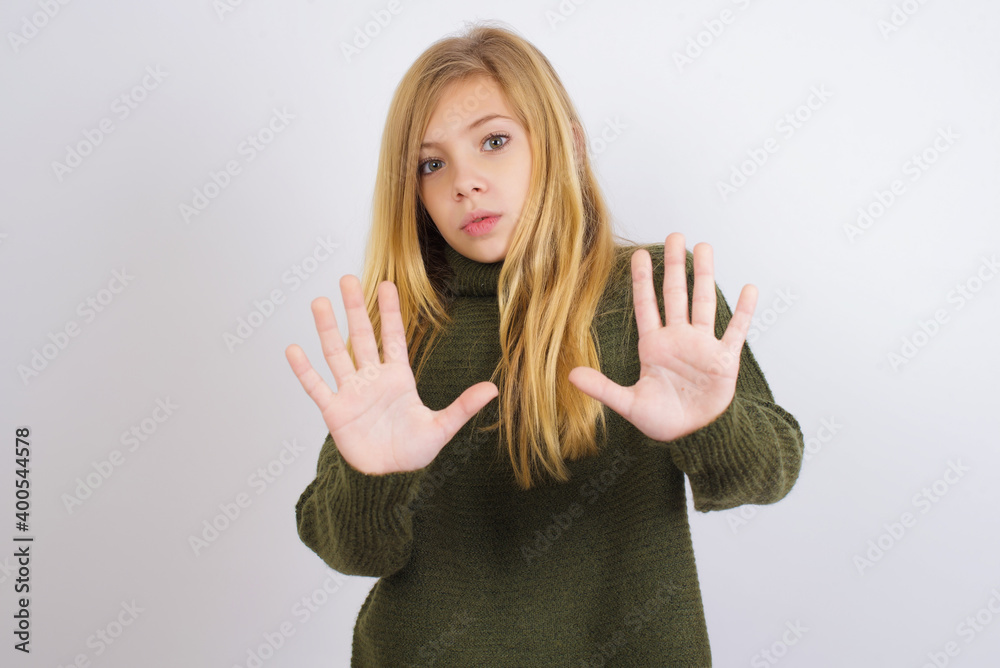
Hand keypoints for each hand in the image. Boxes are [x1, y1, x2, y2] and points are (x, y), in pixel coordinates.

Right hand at [285, 275, 497, 474]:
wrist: (388, 477)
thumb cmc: (414, 451)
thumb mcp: (442, 428)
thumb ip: (463, 407)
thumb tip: (493, 390)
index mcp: (398, 378)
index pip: (392, 337)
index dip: (389, 311)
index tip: (387, 284)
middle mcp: (372, 379)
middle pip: (361, 336)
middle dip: (354, 308)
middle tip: (347, 279)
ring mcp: (351, 392)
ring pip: (336, 353)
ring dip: (327, 329)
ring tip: (319, 302)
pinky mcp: (335, 412)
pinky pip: (317, 387)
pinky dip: (305, 370)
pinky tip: (294, 349)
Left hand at [568, 233, 757, 441]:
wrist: (694, 437)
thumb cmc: (661, 421)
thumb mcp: (628, 404)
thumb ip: (602, 388)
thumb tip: (570, 376)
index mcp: (654, 346)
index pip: (646, 305)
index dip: (642, 280)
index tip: (638, 254)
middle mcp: (678, 339)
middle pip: (675, 294)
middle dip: (674, 265)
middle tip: (674, 235)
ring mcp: (702, 346)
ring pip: (704, 303)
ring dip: (704, 276)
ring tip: (704, 248)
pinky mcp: (724, 360)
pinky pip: (735, 331)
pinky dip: (743, 311)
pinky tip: (749, 288)